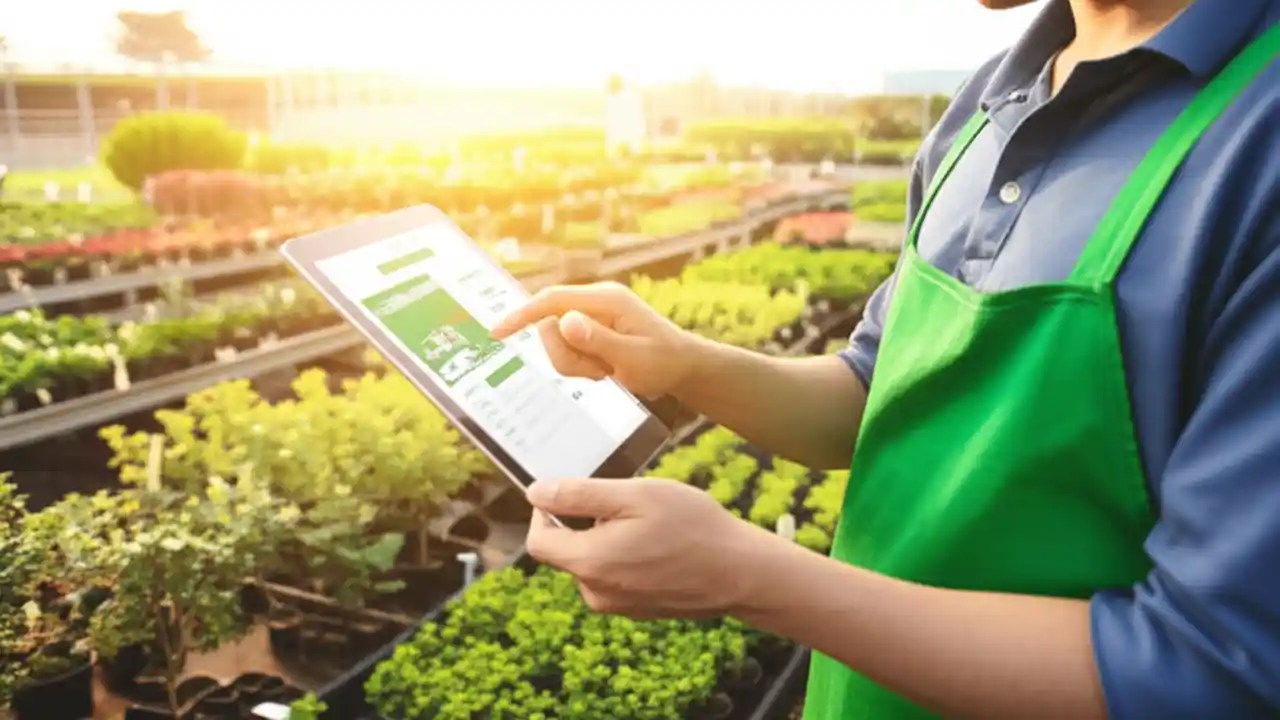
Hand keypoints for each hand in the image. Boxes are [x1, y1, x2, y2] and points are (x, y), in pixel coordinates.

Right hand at [491, 281, 702, 397]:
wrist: (682, 368)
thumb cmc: (664, 362)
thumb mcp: (634, 357)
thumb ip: (598, 340)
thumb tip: (564, 321)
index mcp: (606, 299)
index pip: (553, 300)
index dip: (523, 314)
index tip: (497, 333)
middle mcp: (594, 303)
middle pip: (550, 326)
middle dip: (566, 356)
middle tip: (600, 371)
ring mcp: (591, 318)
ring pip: (557, 344)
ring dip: (577, 365)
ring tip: (608, 371)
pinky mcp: (589, 332)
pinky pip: (567, 352)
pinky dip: (582, 368)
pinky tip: (606, 370)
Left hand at [523, 476, 776, 618]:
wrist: (740, 573)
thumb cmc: (690, 527)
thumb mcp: (634, 495)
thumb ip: (579, 495)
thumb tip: (535, 493)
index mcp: (589, 562)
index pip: (539, 541)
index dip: (544, 512)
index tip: (568, 492)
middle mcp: (596, 592)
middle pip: (567, 551)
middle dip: (586, 523)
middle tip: (628, 504)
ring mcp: (618, 605)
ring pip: (593, 562)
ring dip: (608, 540)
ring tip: (650, 526)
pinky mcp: (637, 610)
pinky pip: (615, 577)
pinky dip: (626, 558)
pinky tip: (661, 546)